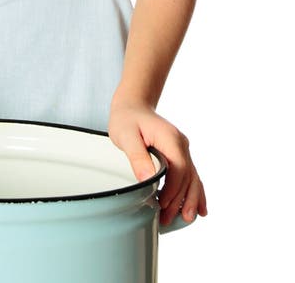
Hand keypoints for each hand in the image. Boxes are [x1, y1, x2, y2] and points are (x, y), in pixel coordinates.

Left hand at [108, 100, 206, 225]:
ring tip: (186, 219)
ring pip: (193, 178)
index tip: (162, 204)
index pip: (178, 168)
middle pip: (188, 176)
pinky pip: (191, 175)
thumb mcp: (126, 135)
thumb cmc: (127, 119)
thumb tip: (148, 178)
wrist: (133, 106)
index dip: (173, 189)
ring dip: (191, 199)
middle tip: (167, 219)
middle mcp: (180, 144)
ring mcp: (182, 149)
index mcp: (170, 138)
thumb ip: (137, 156)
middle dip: (180, 200)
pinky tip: (198, 208)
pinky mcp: (179, 155)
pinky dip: (195, 192)